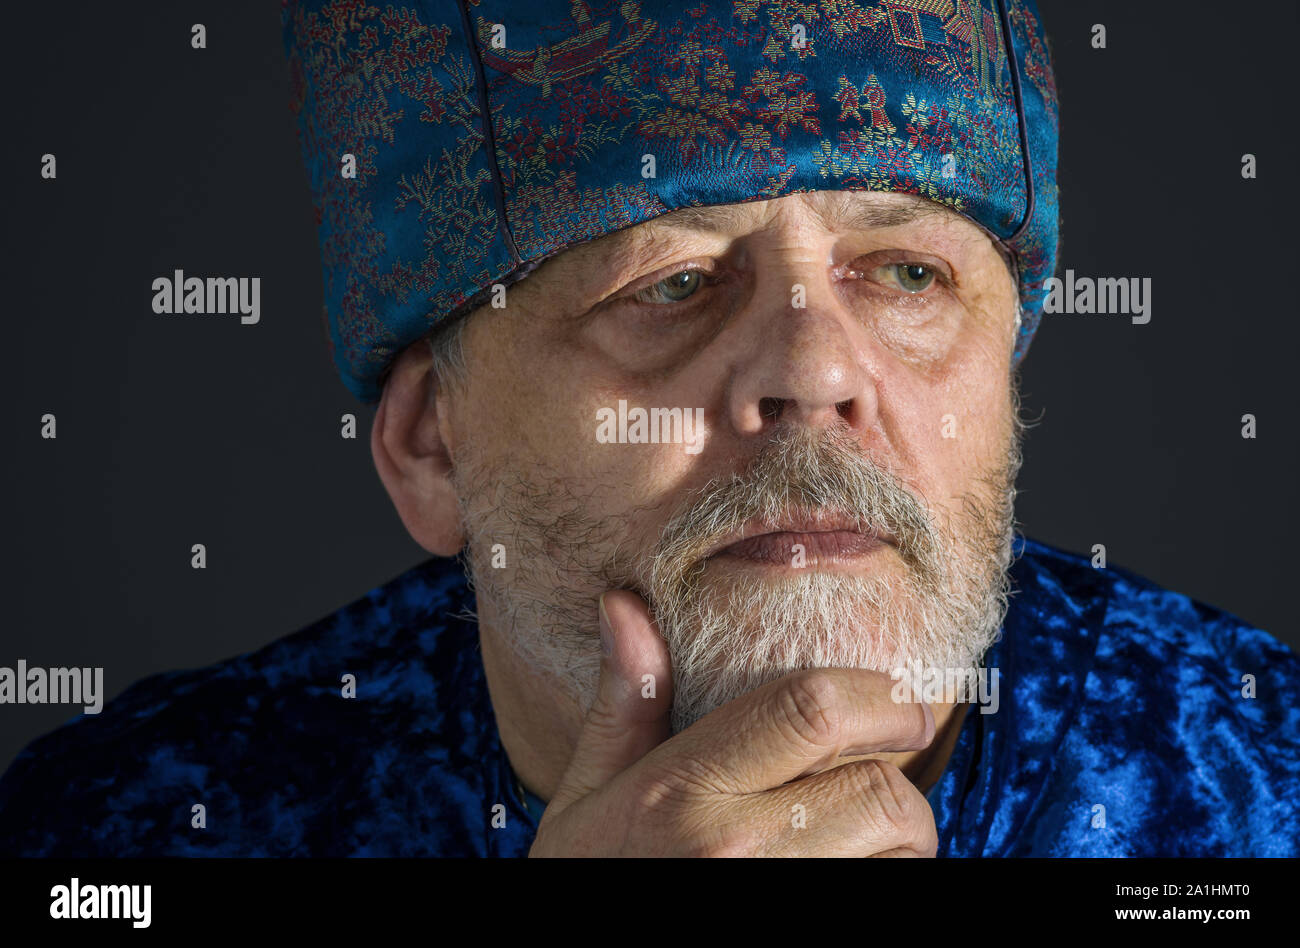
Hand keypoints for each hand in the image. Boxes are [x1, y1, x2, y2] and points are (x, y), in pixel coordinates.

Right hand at [528, 589, 938, 856]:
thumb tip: (623, 606)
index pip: (812, 709)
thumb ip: (626, 706)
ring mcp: (778, 896)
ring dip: (901, 842)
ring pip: (901, 851)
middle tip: (881, 780)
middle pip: (879, 788)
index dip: (880, 698)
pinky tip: (851, 871)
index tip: (901, 705)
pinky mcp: (809, 928)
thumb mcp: (588, 798)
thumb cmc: (591, 879)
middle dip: (897, 780)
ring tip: (864, 840)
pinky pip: (894, 891)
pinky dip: (892, 877)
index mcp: (683, 789)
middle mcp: (736, 846)